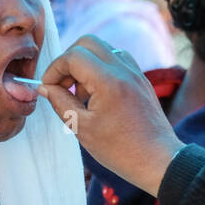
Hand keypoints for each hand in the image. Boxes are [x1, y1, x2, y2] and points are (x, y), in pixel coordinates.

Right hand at [39, 35, 183, 194]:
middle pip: (88, 43)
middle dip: (69, 60)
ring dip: (85, 64)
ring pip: (103, 49)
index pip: (73, 56)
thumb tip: (46, 87)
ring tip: (80, 94)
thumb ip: (60, 102)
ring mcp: (135, 73)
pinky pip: (116, 61)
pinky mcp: (141, 80)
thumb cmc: (121, 150)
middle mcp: (124, 70)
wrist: (159, 161)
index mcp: (108, 81)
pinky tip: (96, 95)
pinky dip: (100, 70)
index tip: (48, 87)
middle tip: (62, 85)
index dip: (55, 69)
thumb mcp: (82, 128)